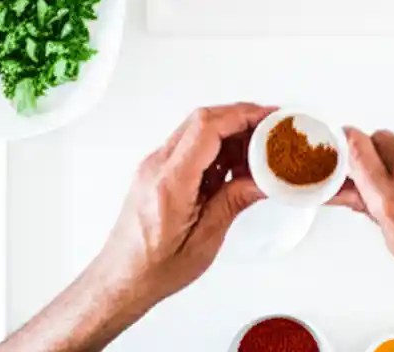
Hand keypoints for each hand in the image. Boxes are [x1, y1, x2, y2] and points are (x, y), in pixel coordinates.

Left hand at [0, 104, 272, 350]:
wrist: (122, 278)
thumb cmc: (153, 268)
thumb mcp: (204, 240)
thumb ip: (234, 202)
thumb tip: (263, 179)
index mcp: (170, 183)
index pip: (207, 128)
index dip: (241, 116)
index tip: (268, 118)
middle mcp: (158, 167)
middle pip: (203, 120)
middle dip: (241, 119)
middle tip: (272, 131)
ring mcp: (155, 166)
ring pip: (198, 130)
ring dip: (230, 135)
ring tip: (259, 156)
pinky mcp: (158, 171)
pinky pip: (191, 146)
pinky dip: (217, 148)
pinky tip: (236, 168)